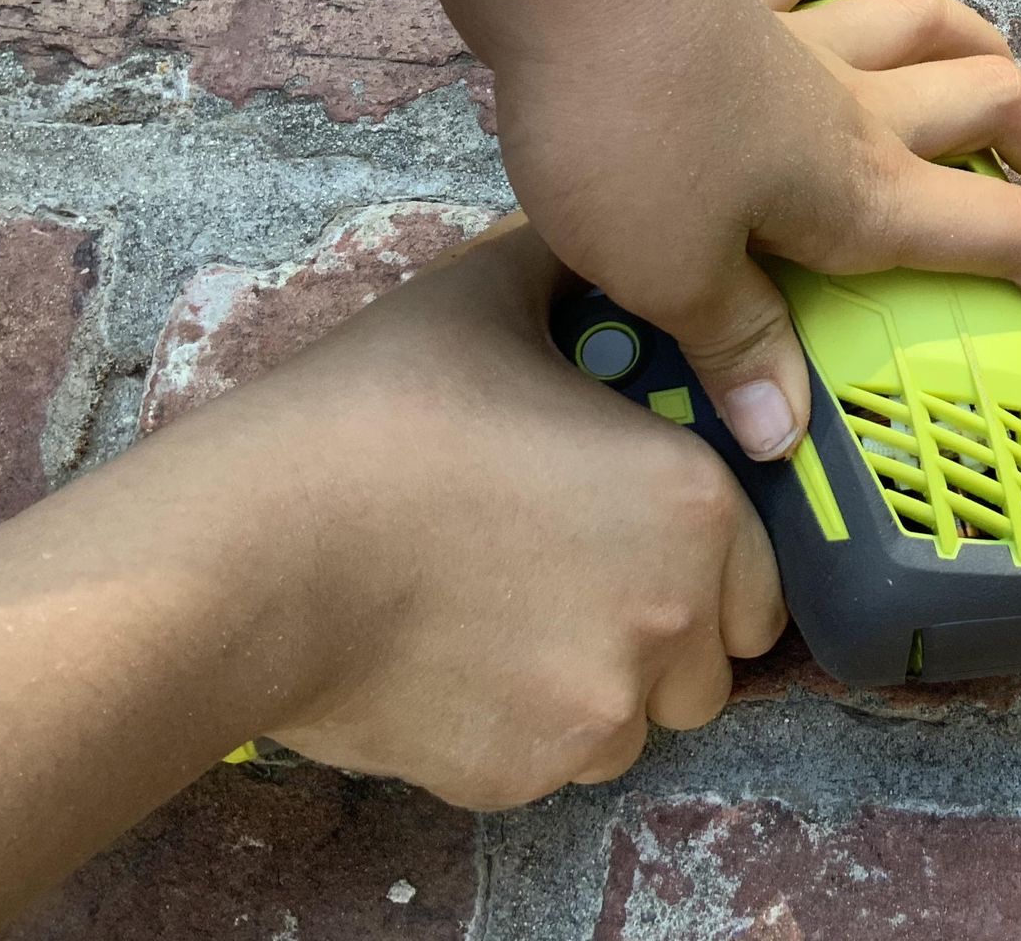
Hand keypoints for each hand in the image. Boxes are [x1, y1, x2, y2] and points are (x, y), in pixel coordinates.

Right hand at [207, 218, 784, 807]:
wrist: (255, 550)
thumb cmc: (380, 413)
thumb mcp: (493, 293)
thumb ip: (577, 268)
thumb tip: (602, 244)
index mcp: (695, 505)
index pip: (765, 573)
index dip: (714, 554)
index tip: (648, 533)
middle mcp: (673, 621)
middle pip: (710, 662)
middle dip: (664, 629)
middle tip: (576, 578)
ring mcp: (597, 712)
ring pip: (638, 722)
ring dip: (598, 683)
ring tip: (508, 620)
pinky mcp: (520, 777)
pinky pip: (554, 761)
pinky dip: (521, 725)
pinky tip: (452, 660)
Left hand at [486, 0, 1020, 462]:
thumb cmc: (626, 135)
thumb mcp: (671, 275)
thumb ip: (737, 348)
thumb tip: (786, 443)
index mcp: (861, 194)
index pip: (1009, 239)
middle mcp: (855, 110)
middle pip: (997, 113)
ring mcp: (799, 37)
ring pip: (929, 29)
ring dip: (987, 53)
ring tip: (1008, 84)